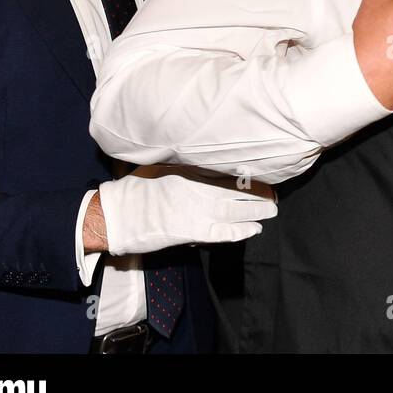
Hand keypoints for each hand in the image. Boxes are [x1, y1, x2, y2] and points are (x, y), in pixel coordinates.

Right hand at [94, 165, 277, 255]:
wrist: (118, 215)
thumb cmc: (137, 189)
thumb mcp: (161, 166)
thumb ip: (184, 164)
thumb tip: (203, 158)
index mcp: (192, 172)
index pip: (229, 173)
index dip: (250, 176)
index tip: (264, 175)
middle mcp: (200, 190)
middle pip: (240, 191)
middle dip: (260, 194)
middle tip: (274, 196)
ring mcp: (197, 212)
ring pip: (238, 211)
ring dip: (258, 211)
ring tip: (271, 211)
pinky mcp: (192, 233)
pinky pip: (224, 233)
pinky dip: (241, 231)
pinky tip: (255, 229)